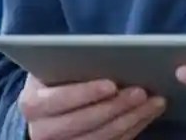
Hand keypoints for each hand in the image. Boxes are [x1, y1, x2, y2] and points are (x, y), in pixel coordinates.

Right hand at [18, 74, 166, 139]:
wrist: (43, 110)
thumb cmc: (52, 80)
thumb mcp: (52, 68)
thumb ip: (70, 64)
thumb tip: (105, 55)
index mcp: (33, 104)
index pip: (59, 100)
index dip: (86, 93)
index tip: (112, 84)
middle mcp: (43, 131)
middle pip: (84, 123)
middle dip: (116, 107)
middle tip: (141, 92)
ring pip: (100, 138)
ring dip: (131, 120)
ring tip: (153, 102)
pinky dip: (132, 130)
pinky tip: (147, 114)